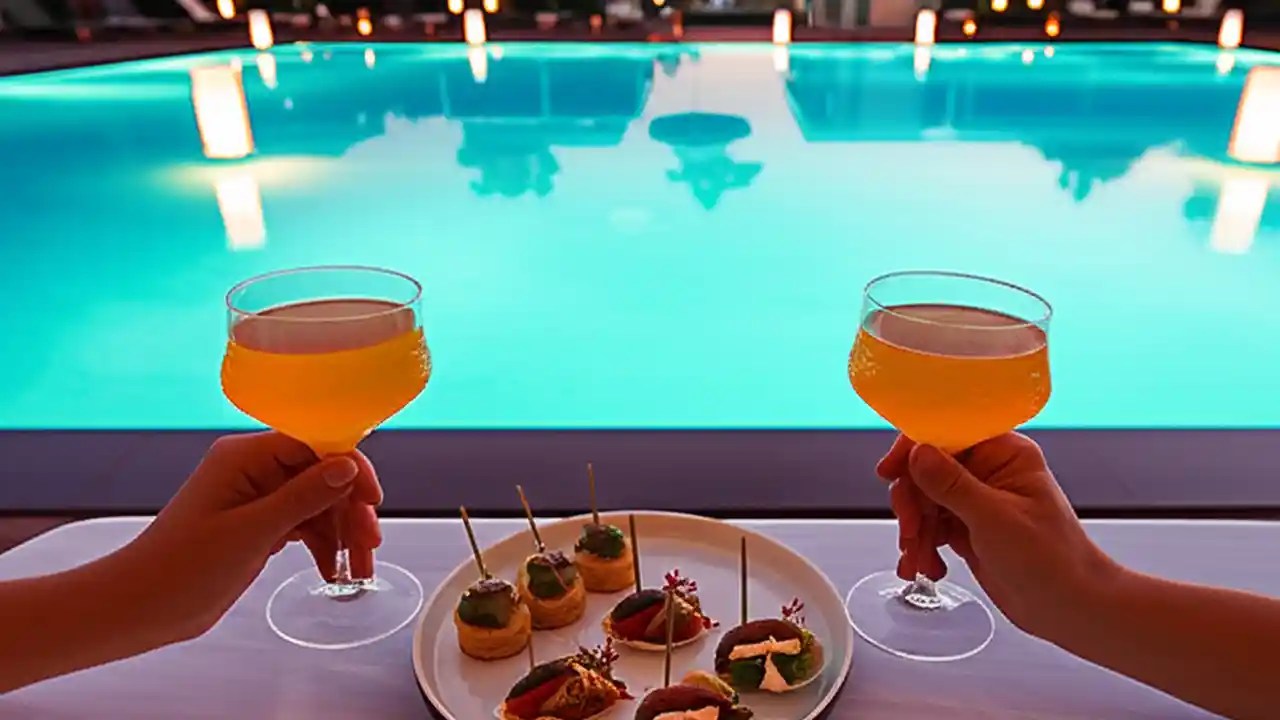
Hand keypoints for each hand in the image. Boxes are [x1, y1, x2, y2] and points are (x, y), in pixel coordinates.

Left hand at [126, 432, 383, 638]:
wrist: (142, 607)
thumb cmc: (182, 567)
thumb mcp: (251, 531)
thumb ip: (303, 497)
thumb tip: (347, 467)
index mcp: (244, 457)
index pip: (313, 443)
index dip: (349, 468)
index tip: (372, 499)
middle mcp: (252, 470)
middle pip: (321, 475)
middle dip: (349, 509)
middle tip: (370, 545)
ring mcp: (256, 498)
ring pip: (318, 503)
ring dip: (342, 532)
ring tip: (360, 568)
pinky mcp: (258, 525)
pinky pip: (304, 524)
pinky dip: (322, 545)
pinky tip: (333, 570)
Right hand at [877, 433, 1119, 636]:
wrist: (1070, 609)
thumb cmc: (1054, 561)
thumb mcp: (995, 519)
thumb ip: (952, 484)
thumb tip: (917, 453)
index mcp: (1005, 453)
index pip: (948, 433)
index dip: (914, 449)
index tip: (890, 471)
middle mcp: (989, 471)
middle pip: (927, 469)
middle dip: (912, 502)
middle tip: (909, 530)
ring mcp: (976, 500)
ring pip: (923, 500)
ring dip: (914, 531)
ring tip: (918, 559)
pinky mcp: (967, 527)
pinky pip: (930, 526)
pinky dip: (922, 546)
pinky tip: (926, 566)